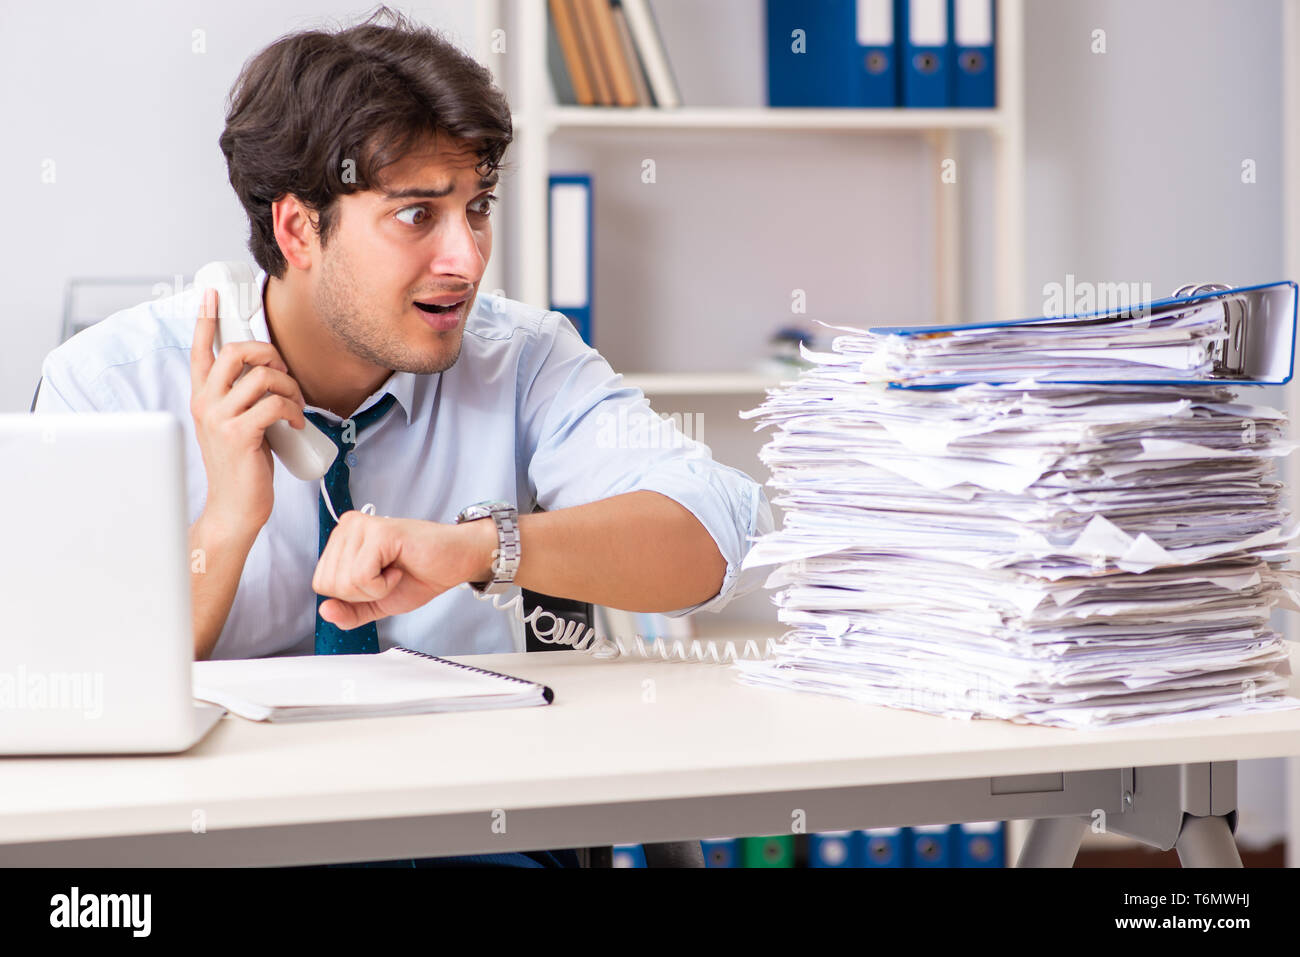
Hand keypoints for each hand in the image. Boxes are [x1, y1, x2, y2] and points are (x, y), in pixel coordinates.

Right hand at [189, 287, 307, 535]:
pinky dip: (294, 410)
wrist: (235, 507)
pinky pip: (276, 403)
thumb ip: (240, 398)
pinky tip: (296, 424)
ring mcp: (219, 418)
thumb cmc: (242, 465)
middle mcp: (205, 403)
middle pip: (238, 351)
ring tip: (296, 407)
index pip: (201, 350)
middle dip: (271, 354)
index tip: (213, 295)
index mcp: (202, 398)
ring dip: (291, 387)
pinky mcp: (240, 434)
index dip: (206, 319)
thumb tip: (268, 371)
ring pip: (264, 377)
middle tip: (285, 374)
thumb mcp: (235, 424)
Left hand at [312, 513, 494, 628]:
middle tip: (387, 577)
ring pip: (343, 582)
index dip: (350, 596)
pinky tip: (397, 569)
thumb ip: (348, 612)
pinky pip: (361, 577)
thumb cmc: (419, 574)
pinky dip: (382, 585)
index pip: (320, 582)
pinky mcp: (379, 533)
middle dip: (361, 594)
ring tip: (393, 571)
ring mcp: (362, 527)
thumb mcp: (375, 603)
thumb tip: (325, 611)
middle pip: (328, 583)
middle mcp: (348, 527)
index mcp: (342, 539)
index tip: (377, 581)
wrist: (454, 564)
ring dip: (374, 589)